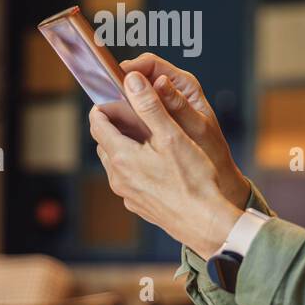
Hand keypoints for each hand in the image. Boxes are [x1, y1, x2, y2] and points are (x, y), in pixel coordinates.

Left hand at [119, 53, 248, 208]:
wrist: (207, 223)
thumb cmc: (194, 180)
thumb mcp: (172, 136)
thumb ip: (150, 106)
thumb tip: (132, 80)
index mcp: (121, 157)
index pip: (97, 122)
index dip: (107, 106)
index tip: (122, 98)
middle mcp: (118, 177)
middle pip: (105, 141)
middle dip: (118, 124)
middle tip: (141, 114)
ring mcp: (127, 194)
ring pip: (117, 161)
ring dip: (127, 146)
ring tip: (153, 138)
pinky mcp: (139, 205)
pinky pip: (130, 179)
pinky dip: (137, 166)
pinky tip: (161, 164)